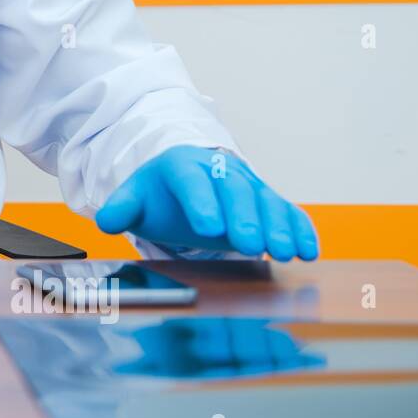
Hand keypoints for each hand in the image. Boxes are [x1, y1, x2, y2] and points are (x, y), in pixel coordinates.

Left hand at [94, 146, 317, 260]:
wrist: (185, 172)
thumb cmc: (159, 191)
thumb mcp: (134, 195)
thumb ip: (121, 208)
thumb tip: (108, 221)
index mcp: (181, 165)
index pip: (191, 182)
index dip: (201, 202)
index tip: (208, 228)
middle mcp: (220, 170)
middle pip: (234, 191)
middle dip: (244, 218)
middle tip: (251, 246)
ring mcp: (247, 184)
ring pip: (266, 201)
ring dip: (278, 227)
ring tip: (285, 252)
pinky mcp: (267, 198)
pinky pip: (287, 210)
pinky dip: (301, 228)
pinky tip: (309, 250)